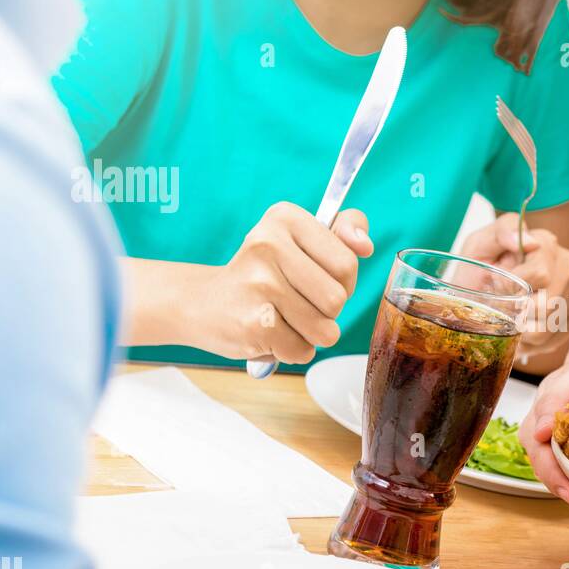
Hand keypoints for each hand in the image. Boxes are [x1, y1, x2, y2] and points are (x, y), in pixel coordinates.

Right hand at [194, 202, 371, 363]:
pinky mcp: (255, 324)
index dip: (341, 280)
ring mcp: (260, 285)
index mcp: (284, 217)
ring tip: (284, 317)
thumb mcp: (301, 239)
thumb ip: (344, 232)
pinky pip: (304, 351)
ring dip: (311, 333)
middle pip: (338, 298)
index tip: (313, 274)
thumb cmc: (265, 272)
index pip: (347, 263)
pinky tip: (270, 332)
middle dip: (327, 310)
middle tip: (296, 300)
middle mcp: (268, 244)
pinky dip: (293, 349)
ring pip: (326, 329)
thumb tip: (365, 245)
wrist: (203, 303)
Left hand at [459, 213, 568, 351]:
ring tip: (508, 322)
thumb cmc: (477, 269)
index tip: (496, 287)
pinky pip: (554, 341)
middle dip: (518, 313)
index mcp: (546, 245)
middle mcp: (566, 267)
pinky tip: (519, 331)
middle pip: (548, 305)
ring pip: (550, 327)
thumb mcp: (479, 244)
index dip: (513, 286)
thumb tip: (530, 242)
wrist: (477, 295)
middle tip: (501, 309)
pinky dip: (531, 344)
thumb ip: (502, 231)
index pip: (541, 273)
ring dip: (522, 331)